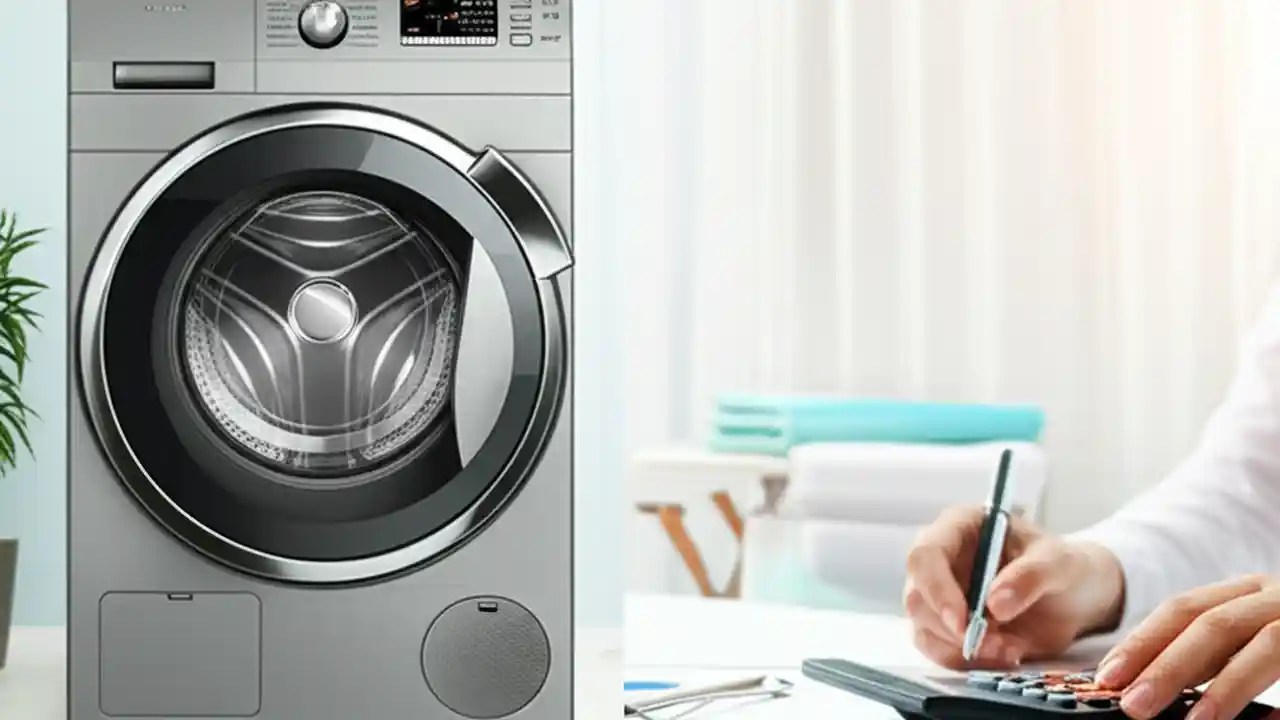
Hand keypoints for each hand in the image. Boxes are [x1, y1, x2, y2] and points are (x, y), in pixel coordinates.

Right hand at [903, 505, 1125, 668]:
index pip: (926, 555)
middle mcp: (940, 559)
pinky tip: (1001, 655)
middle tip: (995, 644)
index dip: (937, 590)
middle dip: (952, 629)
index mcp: (959, 527)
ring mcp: (939, 595)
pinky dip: (966, 661)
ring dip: (961, 649)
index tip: (962, 622)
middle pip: (917, 597)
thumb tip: (995, 604)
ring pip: (924, 629)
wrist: (1076, 596)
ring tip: (1008, 649)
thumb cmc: (1063, 566)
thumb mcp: (1058, 563)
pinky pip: (939, 650)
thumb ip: (1030, 577)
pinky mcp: (946, 626)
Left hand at [1094, 574, 1279, 719]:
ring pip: (1263, 644)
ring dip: (1224, 686)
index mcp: (1244, 594)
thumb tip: (1145, 691)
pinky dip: (1279, 699)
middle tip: (1133, 704)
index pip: (1181, 610)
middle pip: (1211, 624)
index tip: (1106, 677)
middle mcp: (1272, 597)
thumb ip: (1207, 659)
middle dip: (1168, 665)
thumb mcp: (1248, 642)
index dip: (1142, 643)